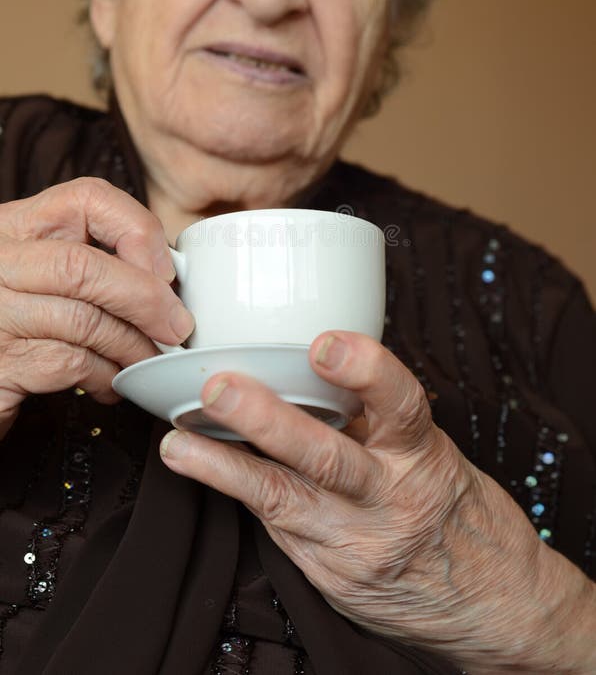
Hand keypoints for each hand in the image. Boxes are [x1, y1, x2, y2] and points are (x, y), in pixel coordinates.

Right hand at [0, 177, 193, 437]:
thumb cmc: (15, 324)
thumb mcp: (45, 275)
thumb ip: (96, 263)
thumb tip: (167, 279)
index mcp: (15, 226)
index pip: (86, 199)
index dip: (138, 230)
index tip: (165, 271)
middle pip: (84, 266)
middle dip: (145, 299)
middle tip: (176, 327)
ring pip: (83, 321)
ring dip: (132, 346)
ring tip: (147, 359)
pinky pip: (70, 363)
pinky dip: (106, 376)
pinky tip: (112, 382)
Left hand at [159, 331, 595, 673]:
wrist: (489, 603)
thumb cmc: (454, 510)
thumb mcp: (431, 453)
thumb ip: (378, 419)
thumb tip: (313, 363)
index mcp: (422, 456)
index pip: (401, 405)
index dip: (365, 371)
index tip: (325, 343)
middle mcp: (389, 499)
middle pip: (328, 458)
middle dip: (268, 421)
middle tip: (220, 388)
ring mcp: (354, 542)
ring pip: (285, 500)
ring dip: (224, 466)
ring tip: (178, 441)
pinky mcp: (327, 574)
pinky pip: (274, 525)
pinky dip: (231, 490)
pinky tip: (193, 463)